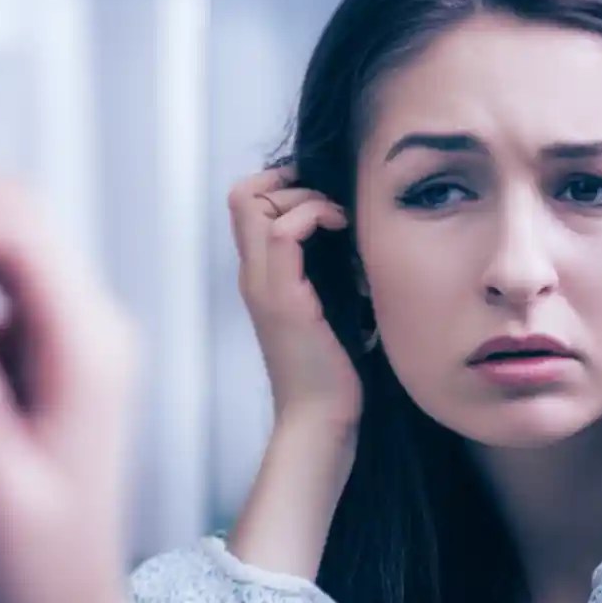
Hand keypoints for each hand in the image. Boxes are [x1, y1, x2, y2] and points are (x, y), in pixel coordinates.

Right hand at [228, 165, 360, 429]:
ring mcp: (262, 286)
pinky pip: (282, 231)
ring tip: (337, 218)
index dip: (280, 185)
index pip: (246, 205)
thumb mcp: (331, 308)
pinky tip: (341, 229)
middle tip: (330, 202)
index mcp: (261, 279)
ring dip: (304, 196)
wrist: (320, 421)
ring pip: (254, 202)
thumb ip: (329, 274)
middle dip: (290, 181)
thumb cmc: (332, 373)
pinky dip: (313, 214)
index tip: (321, 195)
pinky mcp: (282, 298)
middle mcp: (253, 277)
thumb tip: (358, 240)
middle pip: (242, 194)